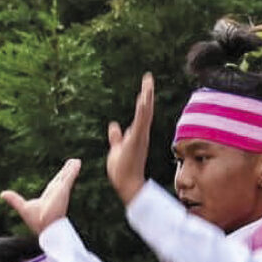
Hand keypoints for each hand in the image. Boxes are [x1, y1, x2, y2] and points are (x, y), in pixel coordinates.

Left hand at [3, 158, 83, 235]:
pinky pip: (69, 177)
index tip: (64, 172)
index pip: (56, 183)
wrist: (46, 227)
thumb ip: (14, 199)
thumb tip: (3, 194)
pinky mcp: (64, 190)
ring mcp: (62, 191)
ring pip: (68, 176)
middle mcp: (57, 192)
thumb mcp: (23, 207)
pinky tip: (77, 163)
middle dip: (68, 171)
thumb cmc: (37, 221)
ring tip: (77, 160)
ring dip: (72, 168)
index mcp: (50, 195)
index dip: (60, 176)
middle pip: (63, 178)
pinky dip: (73, 170)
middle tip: (74, 162)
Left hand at [105, 74, 155, 204]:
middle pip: (145, 109)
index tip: (145, 86)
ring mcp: (140, 137)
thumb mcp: (117, 148)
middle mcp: (141, 134)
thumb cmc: (123, 170)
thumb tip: (113, 125)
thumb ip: (116, 137)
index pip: (141, 113)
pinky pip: (140, 123)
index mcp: (137, 134)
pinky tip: (143, 99)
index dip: (143, 99)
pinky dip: (142, 111)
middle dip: (147, 93)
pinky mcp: (136, 140)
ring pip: (145, 113)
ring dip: (146, 97)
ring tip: (148, 83)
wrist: (127, 184)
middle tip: (148, 77)